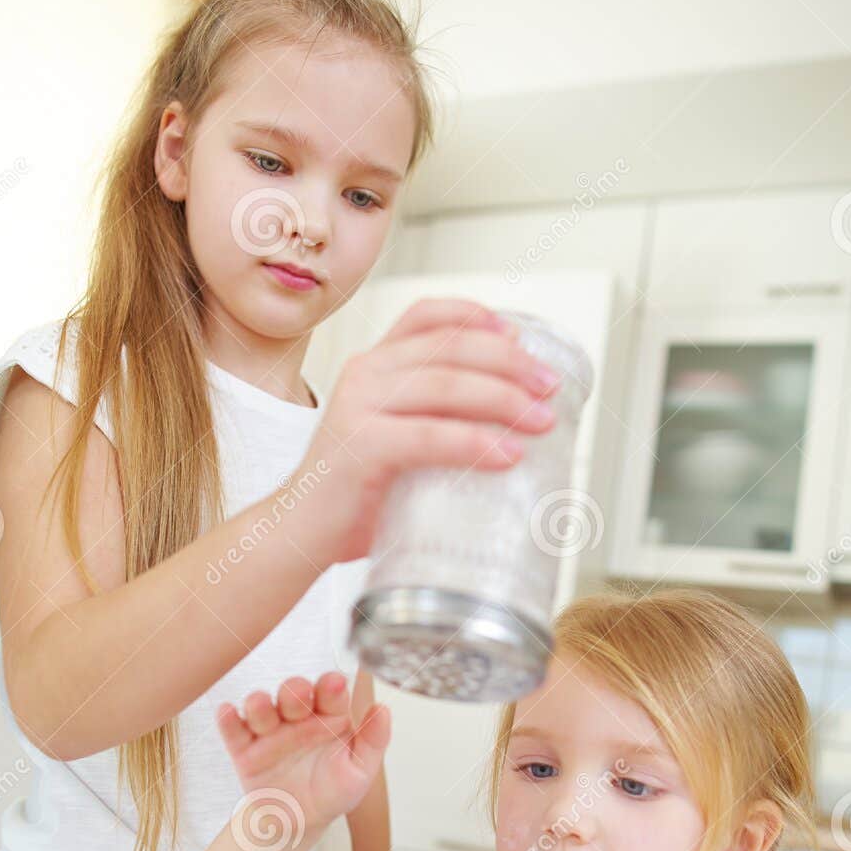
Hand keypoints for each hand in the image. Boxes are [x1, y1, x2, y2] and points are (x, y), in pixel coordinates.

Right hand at [216, 671, 390, 835]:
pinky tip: (227, 712)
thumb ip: (374, 741)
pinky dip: (228, 720)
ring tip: (260, 705)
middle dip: (295, 690)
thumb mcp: (360, 771)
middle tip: (300, 693)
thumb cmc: (333, 793)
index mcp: (329, 717)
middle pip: (293, 694)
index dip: (331, 686)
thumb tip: (384, 709)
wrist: (299, 824)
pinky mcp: (245, 750)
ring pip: (261, 708)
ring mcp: (270, 732)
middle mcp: (298, 718)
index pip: (330, 694)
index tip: (334, 683)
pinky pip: (234, 731)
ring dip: (259, 703)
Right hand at [296, 298, 562, 564]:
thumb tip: (515, 428)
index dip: (474, 316)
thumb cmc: (358, 496)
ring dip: (503, 399)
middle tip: (550, 387)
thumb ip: (439, 424)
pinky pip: (427, 436)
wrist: (300, 534)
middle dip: (509, 362)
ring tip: (542, 421)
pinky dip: (473, 443)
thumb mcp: (401, 444)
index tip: (519, 335)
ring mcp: (358, 407)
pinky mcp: (360, 447)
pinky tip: (508, 456)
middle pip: (448, 347)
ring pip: (444, 384)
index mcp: (374, 366)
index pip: (424, 316)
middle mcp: (364, 374)